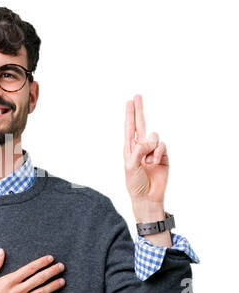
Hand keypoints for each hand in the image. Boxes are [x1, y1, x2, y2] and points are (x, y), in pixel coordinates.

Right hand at [0, 248, 64, 292]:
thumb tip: (1, 251)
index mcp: (8, 281)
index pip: (29, 269)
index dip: (41, 263)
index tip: (50, 258)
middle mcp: (16, 292)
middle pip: (38, 279)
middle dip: (51, 272)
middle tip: (61, 267)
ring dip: (53, 286)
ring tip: (62, 281)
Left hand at [124, 94, 167, 214]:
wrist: (147, 196)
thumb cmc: (135, 183)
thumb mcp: (131, 166)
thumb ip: (138, 150)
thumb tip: (149, 138)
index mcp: (129, 149)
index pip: (129, 128)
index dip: (130, 114)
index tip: (130, 101)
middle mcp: (140, 147)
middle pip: (141, 124)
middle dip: (139, 110)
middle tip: (137, 96)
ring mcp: (152, 150)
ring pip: (154, 136)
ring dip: (150, 148)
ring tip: (147, 162)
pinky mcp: (163, 155)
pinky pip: (162, 146)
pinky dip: (158, 153)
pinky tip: (154, 163)